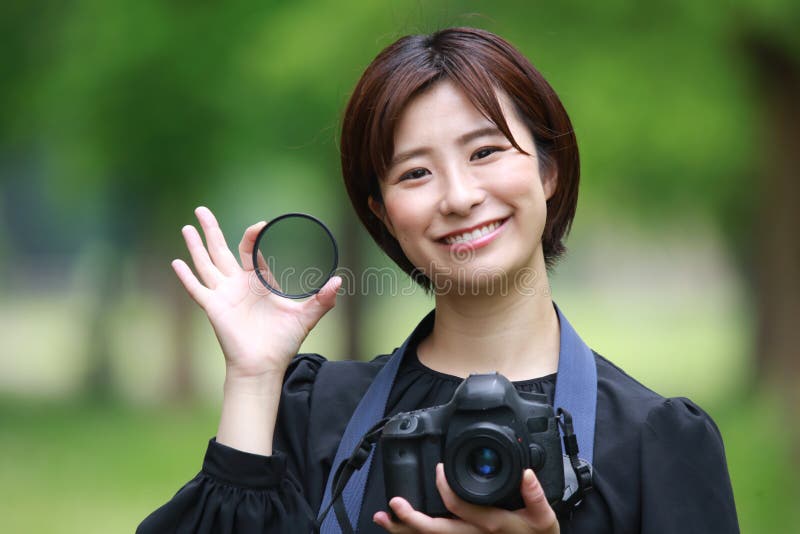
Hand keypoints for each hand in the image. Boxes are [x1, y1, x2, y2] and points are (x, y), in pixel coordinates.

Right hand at [171, 206, 340, 381]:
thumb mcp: (306, 316)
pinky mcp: (213, 308)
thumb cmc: (283, 342)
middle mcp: (238, 284)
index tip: (260, 225)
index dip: (253, 235)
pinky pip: (197, 289)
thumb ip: (323, 299)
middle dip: (212, 230)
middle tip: (202, 209)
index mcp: (259, 281)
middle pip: (221, 250)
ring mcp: (224, 295)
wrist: (265, 365)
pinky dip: (186, 277)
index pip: (251, 249)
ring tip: (187, 226)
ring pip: (206, 263)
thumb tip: (339, 282)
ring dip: (196, 246)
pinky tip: (176, 263)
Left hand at [374, 464, 558, 533]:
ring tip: (382, 518)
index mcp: (489, 526)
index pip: (458, 507)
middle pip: (434, 531)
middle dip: (409, 519)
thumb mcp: (544, 518)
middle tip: (392, 505)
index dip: (443, 487)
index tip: (437, 468)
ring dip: (404, 529)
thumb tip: (525, 473)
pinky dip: (415, 532)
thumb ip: (535, 495)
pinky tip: (401, 525)